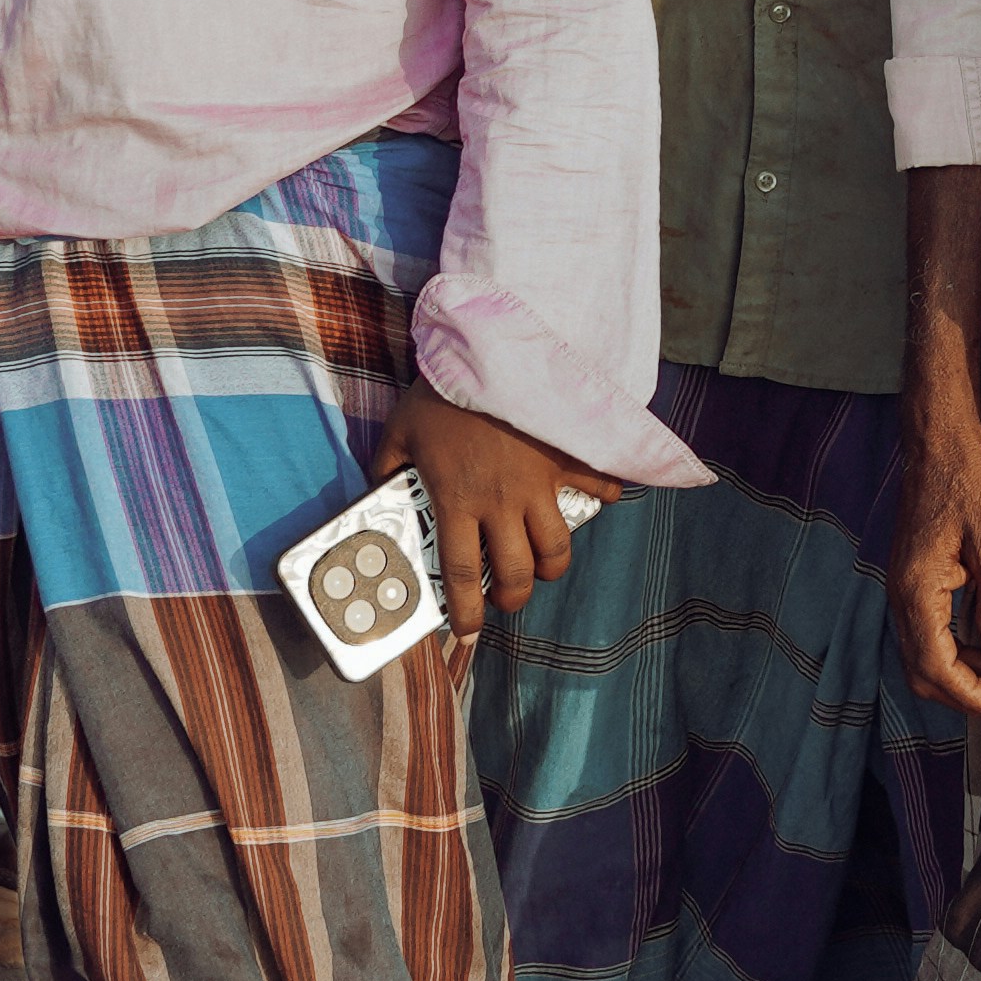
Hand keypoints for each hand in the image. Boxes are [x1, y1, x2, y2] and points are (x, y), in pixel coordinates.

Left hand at [398, 395, 605, 636]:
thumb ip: (387, 466)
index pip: (460, 574)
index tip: (467, 631)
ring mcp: (540, 483)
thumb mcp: (400, 428)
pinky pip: (599, 488)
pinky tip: (595, 497)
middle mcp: (501, 503)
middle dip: (512, 596)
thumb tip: (378, 491)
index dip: (466, 611)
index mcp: (457, 501)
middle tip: (506, 595)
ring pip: (557, 548)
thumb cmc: (443, 389)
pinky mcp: (568, 457)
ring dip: (551, 566)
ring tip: (542, 564)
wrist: (493, 348)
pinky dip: (602, 497)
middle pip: (516, 573)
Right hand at [885, 396, 980, 716]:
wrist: (939, 440)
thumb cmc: (968, 481)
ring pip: (920, 654)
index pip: (935, 667)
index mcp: (917, 589)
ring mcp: (901, 587)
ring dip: (957, 673)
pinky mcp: (910, 579)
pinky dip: (951, 650)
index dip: (971, 695)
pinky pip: (923, 632)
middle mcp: (900, 595)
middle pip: (921, 671)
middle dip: (962, 694)